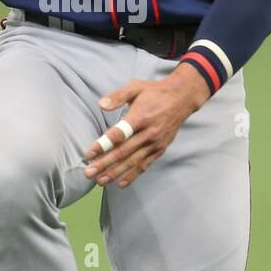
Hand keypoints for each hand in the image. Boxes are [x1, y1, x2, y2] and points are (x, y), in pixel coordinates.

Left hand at [82, 64, 209, 188]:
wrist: (182, 98)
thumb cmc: (155, 92)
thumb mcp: (136, 87)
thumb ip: (117, 96)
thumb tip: (101, 105)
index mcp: (140, 117)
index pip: (118, 135)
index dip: (102, 145)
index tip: (88, 153)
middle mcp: (148, 133)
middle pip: (123, 152)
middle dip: (104, 164)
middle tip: (88, 172)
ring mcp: (155, 143)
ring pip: (132, 162)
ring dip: (115, 173)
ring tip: (100, 181)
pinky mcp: (160, 149)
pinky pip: (145, 165)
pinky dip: (132, 175)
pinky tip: (120, 183)